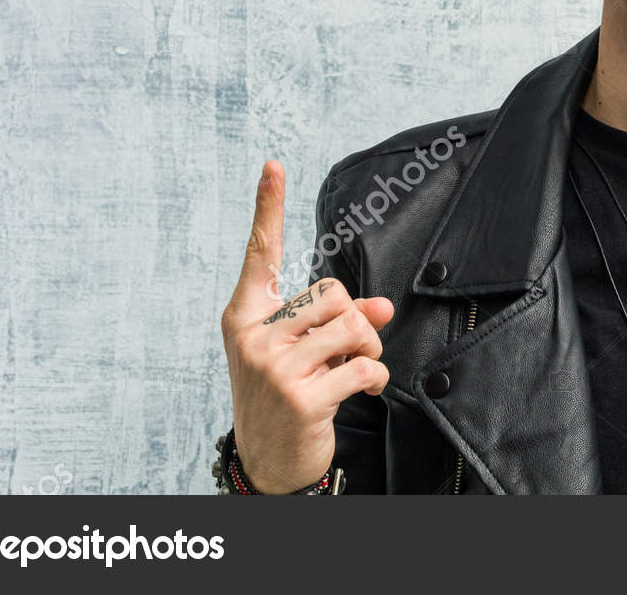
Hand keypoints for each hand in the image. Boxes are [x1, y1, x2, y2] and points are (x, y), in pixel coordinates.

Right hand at [220, 160, 395, 492]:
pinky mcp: (301, 397)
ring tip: (355, 367)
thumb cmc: (284, 396)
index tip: (273, 165)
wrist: (267, 462)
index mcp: (244, 318)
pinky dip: (375, 378)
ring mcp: (274, 368)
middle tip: (350, 347)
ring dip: (369, 348)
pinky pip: (364, 367)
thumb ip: (338, 321)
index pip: (259, 254)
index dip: (268, 208)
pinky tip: (360, 390)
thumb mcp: (303, 352)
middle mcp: (253, 338)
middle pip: (331, 293)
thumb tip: (383, 307)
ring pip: (352, 326)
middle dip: (354, 319)